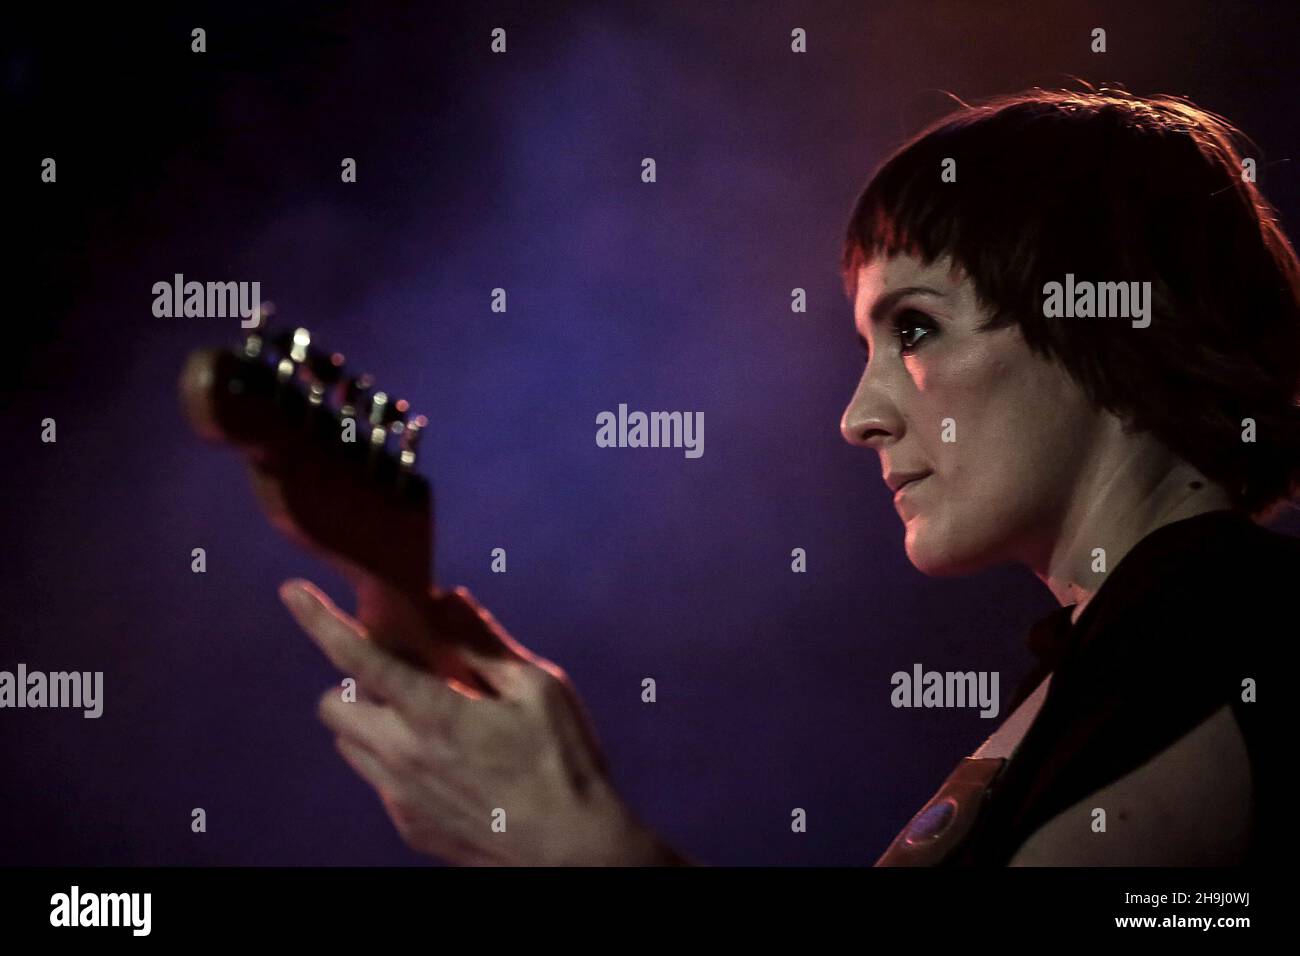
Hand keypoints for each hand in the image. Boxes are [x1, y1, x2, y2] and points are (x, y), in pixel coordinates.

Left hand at [279, 578, 672, 865]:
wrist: (572, 854)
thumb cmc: (564, 763)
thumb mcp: (539, 688)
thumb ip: (483, 642)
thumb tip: (446, 600)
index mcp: (434, 712)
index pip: (357, 657)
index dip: (319, 619)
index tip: (292, 591)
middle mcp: (402, 754)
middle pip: (332, 704)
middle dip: (353, 681)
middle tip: (404, 676)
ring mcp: (400, 796)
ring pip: (350, 744)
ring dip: (372, 720)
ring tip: (428, 719)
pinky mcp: (408, 826)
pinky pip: (379, 780)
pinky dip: (396, 759)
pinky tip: (448, 762)